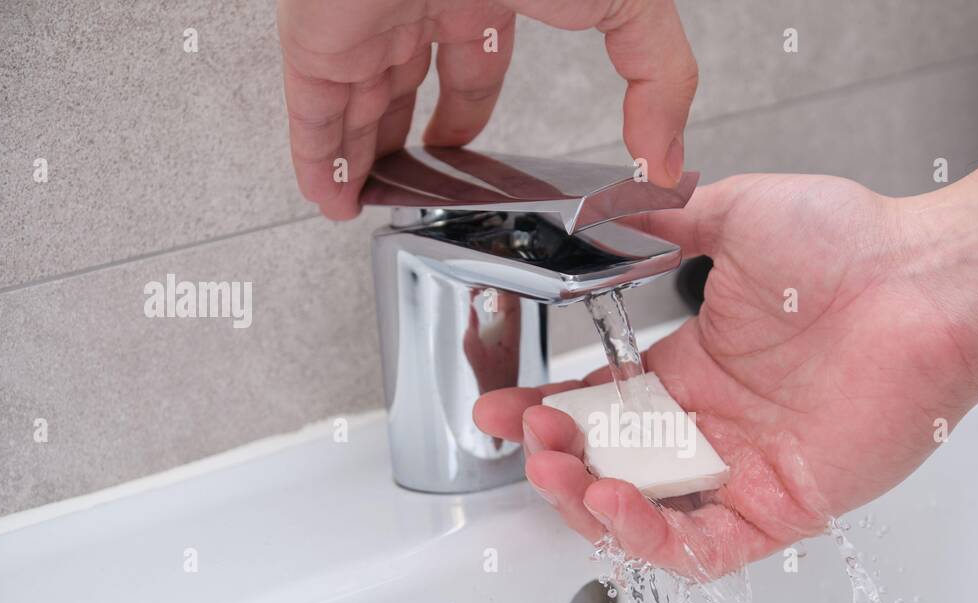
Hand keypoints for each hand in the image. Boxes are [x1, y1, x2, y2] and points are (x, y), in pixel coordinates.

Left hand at [277, 0, 697, 219]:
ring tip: (368, 206)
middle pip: (409, 85)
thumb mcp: (626, 1)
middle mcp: (422, 0)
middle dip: (414, 141)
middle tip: (418, 188)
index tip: (473, 160)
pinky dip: (317, 158)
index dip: (470, 116)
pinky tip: (331, 198)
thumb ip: (658, 79)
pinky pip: (311, 110)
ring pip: (356, 101)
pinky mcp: (320, 38)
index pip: (475, 64)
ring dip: (362, 157)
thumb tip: (667, 161)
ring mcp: (367, 19)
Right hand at [473, 175, 977, 576]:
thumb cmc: (853, 245)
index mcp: (694, 369)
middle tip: (528, 440)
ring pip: (645, 516)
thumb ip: (664, 224)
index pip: (599, 409)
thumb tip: (609, 210)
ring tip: (559, 470)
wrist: (928, 282)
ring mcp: (745, 472)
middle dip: (556, 462)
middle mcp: (714, 426)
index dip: (543, 414)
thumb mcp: (734, 217)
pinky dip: (651, 535)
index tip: (497, 407)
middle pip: (610, 468)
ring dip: (588, 503)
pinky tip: (614, 499)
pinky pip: (703, 548)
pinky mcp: (782, 509)